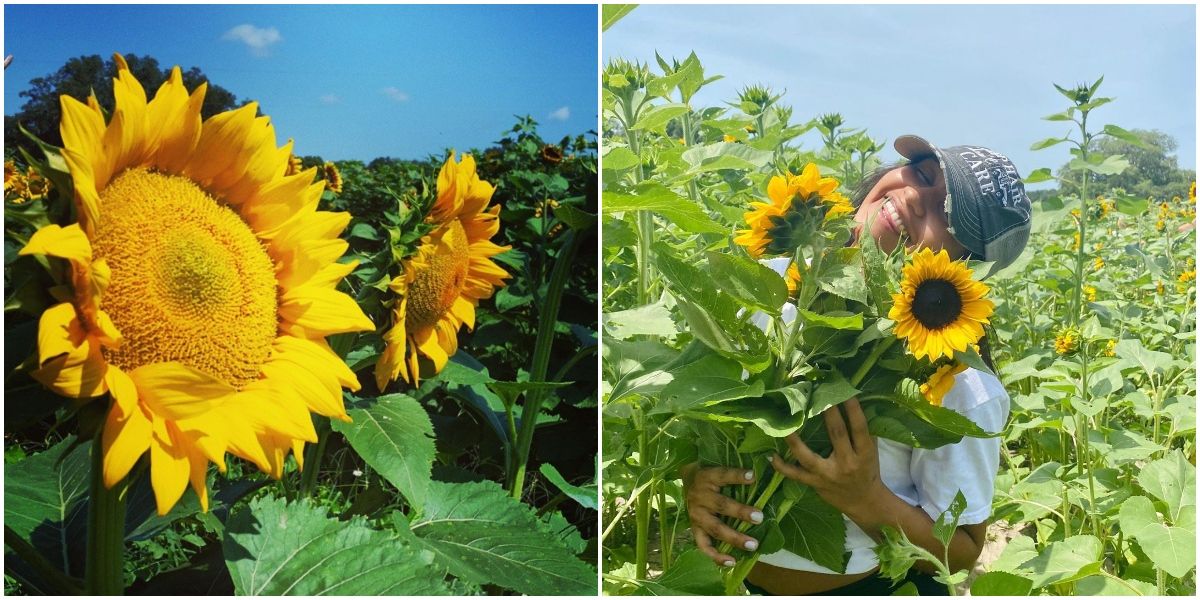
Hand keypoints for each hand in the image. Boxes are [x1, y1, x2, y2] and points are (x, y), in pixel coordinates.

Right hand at [682, 464, 764, 565]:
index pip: (722, 475)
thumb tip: (761, 474)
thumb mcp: (717, 468)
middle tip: (759, 517)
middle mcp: (700, 497)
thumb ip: (734, 473)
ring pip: (715, 528)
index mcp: (706, 477)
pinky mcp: (694, 529)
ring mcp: (696, 515)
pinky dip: (716, 556)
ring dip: (734, 538)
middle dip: (741, 512)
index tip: (753, 476)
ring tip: (753, 545)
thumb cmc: (711, 477)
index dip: (736, 476)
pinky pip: (704, 545)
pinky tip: (732, 562)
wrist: (687, 481)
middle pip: (721, 505)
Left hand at [769, 398, 887, 517]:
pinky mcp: (815, 484)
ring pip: (808, 457)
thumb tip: (853, 400)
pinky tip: (771, 456)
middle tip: (816, 394)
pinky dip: (782, 466)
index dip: (853, 410)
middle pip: (837, 434)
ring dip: (794, 441)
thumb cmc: (867, 470)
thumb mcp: (871, 451)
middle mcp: (847, 464)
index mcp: (864, 453)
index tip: (845, 392)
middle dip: (828, 413)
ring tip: (783, 426)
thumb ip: (863, 431)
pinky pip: (795, 475)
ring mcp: (828, 475)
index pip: (860, 428)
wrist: (863, 502)